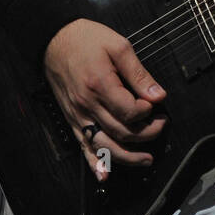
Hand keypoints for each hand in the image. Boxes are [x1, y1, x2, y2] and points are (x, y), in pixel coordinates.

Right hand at [43, 19, 167, 178]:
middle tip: (160, 126)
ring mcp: (78, 115)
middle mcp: (87, 104)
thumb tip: (157, 94)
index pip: (130, 111)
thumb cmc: (85, 40)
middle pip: (121, 131)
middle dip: (146, 134)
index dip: (148, 112)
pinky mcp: (72, 119)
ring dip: (127, 157)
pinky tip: (104, 175)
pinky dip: (94, 163)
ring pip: (104, 145)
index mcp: (100, 85)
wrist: (54, 40)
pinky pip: (83, 147)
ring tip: (145, 159)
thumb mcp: (118, 46)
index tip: (156, 106)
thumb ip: (139, 73)